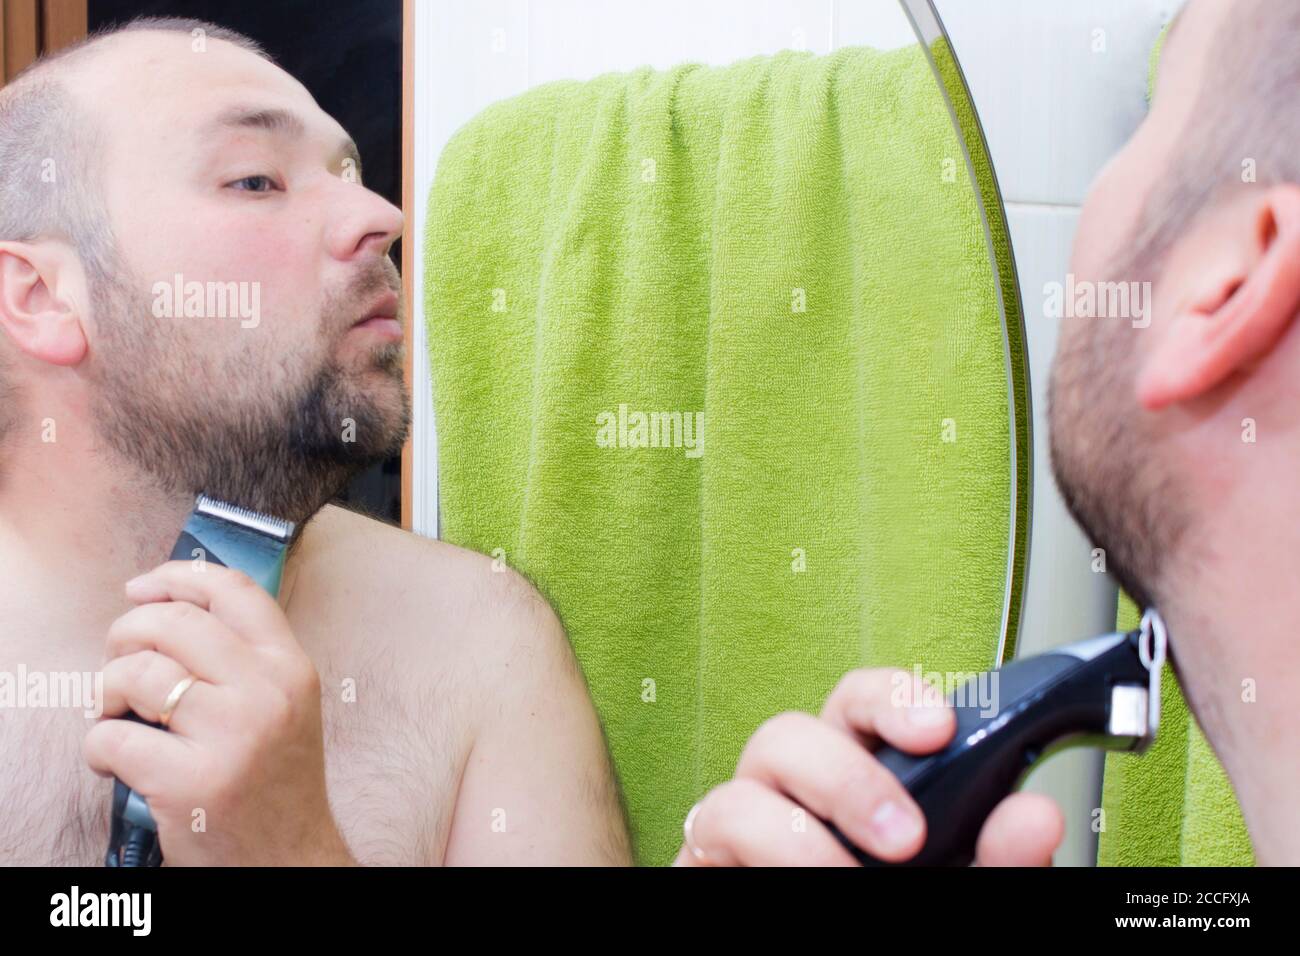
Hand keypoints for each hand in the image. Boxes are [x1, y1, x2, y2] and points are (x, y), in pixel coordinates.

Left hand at [85, 560, 354, 865]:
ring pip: (136, 674)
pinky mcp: (190, 782)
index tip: (141, 589)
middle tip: (118, 661)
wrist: (291, 859)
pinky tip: (115, 762)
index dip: (177, 577)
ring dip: (106, 691)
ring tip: (114, 715)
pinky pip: (111, 738)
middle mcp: (267, 693)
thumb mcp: (286, 704)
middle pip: (174, 622)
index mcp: (292, 667)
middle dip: (126, 633)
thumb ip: (245, 657)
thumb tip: (167, 607)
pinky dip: (97, 746)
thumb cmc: (276, 781)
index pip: (233, 590)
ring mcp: (231, 736)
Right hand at [673, 668, 1063, 865]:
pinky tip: (806, 885)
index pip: (862, 705)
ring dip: (800, 839)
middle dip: (847, 777)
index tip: (940, 727)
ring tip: (848, 879)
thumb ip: (994, 858)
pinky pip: (712, 832)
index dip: (892, 698)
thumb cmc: (894, 913)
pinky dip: (770, 857)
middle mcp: (793, 791)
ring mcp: (745, 826)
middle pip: (789, 732)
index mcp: (858, 776)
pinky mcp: (705, 860)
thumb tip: (1035, 816)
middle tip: (906, 840)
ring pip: (740, 788)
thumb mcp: (960, 887)